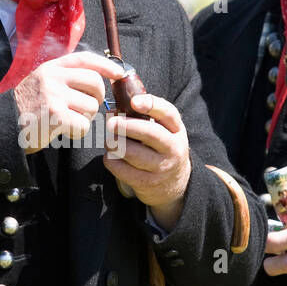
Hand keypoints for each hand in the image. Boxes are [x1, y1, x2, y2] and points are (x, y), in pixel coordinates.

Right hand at [13, 51, 124, 154]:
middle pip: (94, 82)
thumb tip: (97, 80)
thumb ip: (64, 78)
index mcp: (51, 67)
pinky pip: (83, 124)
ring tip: (69, 121)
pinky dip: (79, 133)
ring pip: (91, 106)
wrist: (1, 127)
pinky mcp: (55, 115)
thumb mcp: (41, 83)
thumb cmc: (25, 109)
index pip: (85, 59)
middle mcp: (53, 77)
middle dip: (98, 98)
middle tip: (87, 108)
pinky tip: (66, 132)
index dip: (106, 65)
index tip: (119, 73)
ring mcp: (54, 95)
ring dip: (86, 118)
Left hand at [103, 92, 190, 227]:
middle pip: (149, 133)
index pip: (168, 113)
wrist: (174, 183)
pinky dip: (111, 160)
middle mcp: (173, 148)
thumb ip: (143, 115)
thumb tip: (112, 104)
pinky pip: (122, 170)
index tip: (133, 101)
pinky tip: (111, 156)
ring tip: (110, 141)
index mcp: (176, 130)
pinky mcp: (147, 183)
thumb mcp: (163, 130)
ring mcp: (161, 167)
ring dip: (114, 144)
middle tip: (111, 123)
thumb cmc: (160, 147)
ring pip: (132, 153)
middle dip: (126, 125)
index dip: (151, 105)